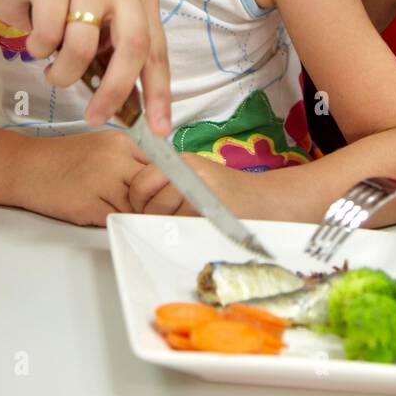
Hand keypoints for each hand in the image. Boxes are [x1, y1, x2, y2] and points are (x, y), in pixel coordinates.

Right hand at [0, 0, 171, 134]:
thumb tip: (136, 112)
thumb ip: (116, 68)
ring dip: (64, 72)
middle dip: (115, 89)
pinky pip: (48, 32)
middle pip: (132, 44)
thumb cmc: (58, 16)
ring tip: (54, 68)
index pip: (156, 50)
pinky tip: (35, 39)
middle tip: (96, 117)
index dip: (158, 91)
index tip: (158, 129)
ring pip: (83, 44)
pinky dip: (38, 49)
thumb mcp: (95, 42)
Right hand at [18, 129, 152, 226]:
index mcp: (122, 142)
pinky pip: (115, 220)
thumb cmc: (64, 159)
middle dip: (149, 201)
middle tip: (140, 205)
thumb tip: (162, 181)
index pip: (162, 165)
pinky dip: (111, 221)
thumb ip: (132, 160)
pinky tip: (98, 211)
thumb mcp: (104, 147)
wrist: (27, 167)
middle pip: (152, 189)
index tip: (160, 193)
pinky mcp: (89, 206)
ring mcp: (102, 183)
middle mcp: (116, 160)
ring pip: (135, 208)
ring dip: (130, 213)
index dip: (162, 183)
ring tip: (113, 205)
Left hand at [128, 152, 257, 217]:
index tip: (145, 208)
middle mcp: (190, 171)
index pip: (141, 181)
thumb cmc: (224, 192)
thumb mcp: (194, 176)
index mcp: (181, 161)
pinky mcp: (211, 210)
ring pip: (166, 218)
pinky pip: (183, 229)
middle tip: (164, 221)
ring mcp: (201, 191)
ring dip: (170, 227)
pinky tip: (196, 228)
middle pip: (150, 203)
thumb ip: (166, 182)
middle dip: (151, 217)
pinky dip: (185, 233)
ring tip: (186, 223)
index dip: (137, 200)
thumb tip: (133, 202)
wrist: (262, 200)